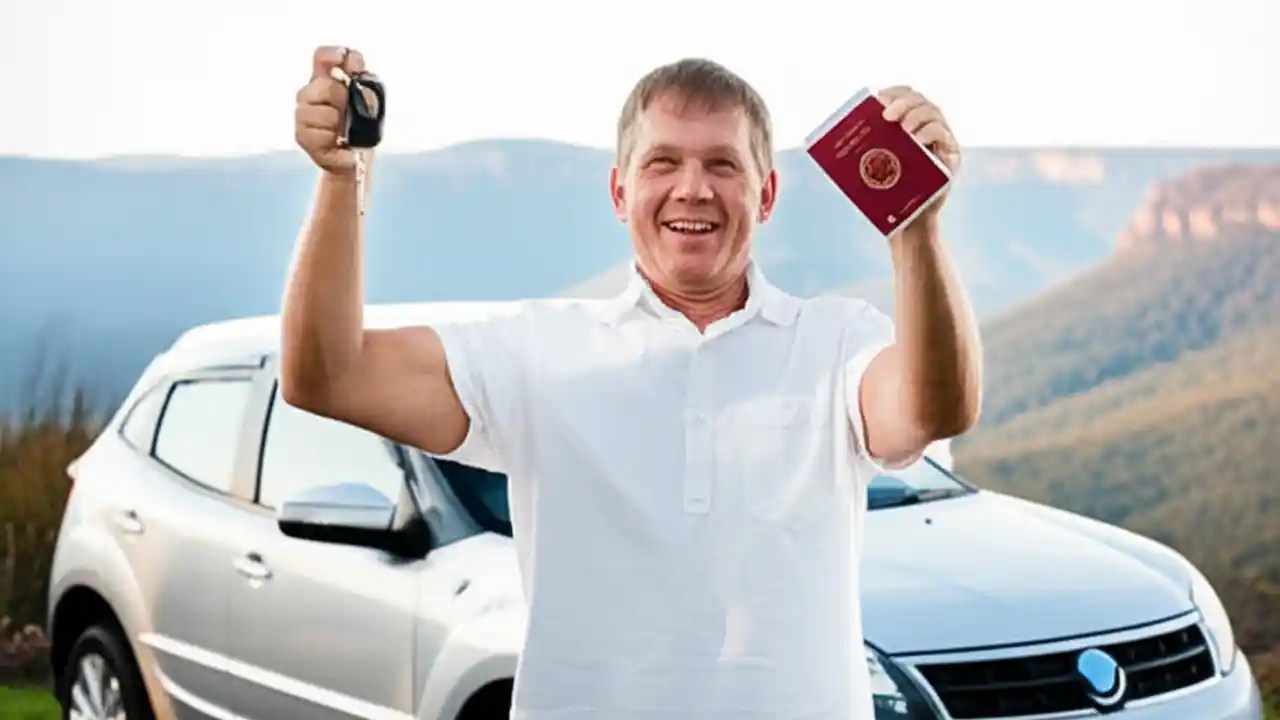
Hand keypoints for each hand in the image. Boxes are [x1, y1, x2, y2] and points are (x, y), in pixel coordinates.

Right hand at [294, 46, 366, 175]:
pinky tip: (335, 142)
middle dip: (342, 100)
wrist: (356, 157)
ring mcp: (302, 113)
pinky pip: (321, 134)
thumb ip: (363, 79)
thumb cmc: (361, 127)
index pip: (322, 57)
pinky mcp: (301, 135)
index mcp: (326, 79)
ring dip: (338, 123)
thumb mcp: (370, 101)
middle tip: (347, 112)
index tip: (344, 58)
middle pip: (325, 86)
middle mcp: (309, 93)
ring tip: (341, 130)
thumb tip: (355, 65)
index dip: (333, 54)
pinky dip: (334, 140)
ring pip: (325, 113)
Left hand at [877, 86, 960, 224]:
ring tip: (904, 128)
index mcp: (909, 123)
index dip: (894, 92)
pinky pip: (944, 135)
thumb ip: (866, 149)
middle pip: (919, 101)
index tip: (879, 98)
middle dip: (903, 103)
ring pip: (933, 114)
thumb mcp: (874, 166)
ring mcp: (941, 139)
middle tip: (886, 115)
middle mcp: (927, 126)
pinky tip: (918, 140)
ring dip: (917, 116)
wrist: (908, 222)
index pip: (905, 97)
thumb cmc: (889, 192)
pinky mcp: (951, 155)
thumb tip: (829, 139)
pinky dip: (931, 133)